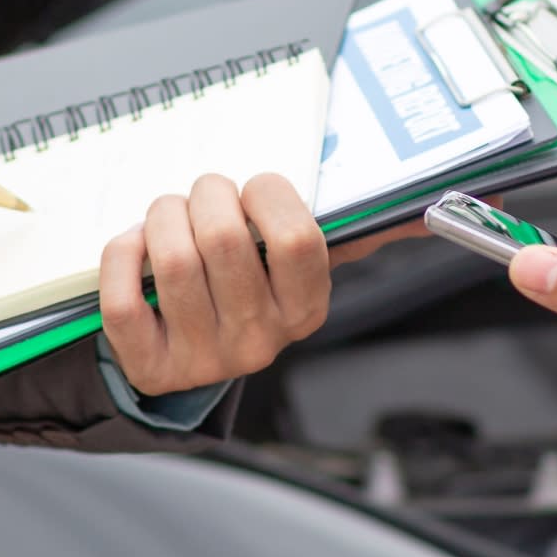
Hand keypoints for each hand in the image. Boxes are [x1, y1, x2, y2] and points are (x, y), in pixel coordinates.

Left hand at [97, 173, 332, 394]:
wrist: (194, 354)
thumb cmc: (248, 288)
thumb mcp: (297, 267)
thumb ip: (350, 235)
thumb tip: (434, 212)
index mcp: (304, 309)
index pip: (296, 239)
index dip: (268, 194)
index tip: (254, 190)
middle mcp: (258, 340)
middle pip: (224, 238)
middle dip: (206, 194)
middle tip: (203, 198)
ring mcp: (204, 358)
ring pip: (172, 258)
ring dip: (163, 216)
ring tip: (170, 218)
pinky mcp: (152, 367)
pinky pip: (122, 299)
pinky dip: (122, 254)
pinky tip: (137, 246)